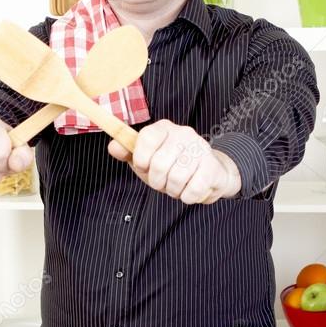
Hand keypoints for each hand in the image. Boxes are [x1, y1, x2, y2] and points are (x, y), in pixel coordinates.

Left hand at [107, 119, 240, 203]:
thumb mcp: (147, 160)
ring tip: (178, 187)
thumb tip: (112, 147)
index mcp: (164, 128)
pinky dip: (188, 197)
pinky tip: (191, 191)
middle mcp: (184, 133)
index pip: (146, 139)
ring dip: (173, 191)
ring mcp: (201, 148)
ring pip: (176, 178)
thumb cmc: (174, 166)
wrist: (210, 174)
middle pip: (160, 164)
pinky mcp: (213, 166)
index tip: (145, 168)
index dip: (141, 160)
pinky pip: (193, 190)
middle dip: (158, 182)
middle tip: (164, 183)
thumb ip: (128, 153)